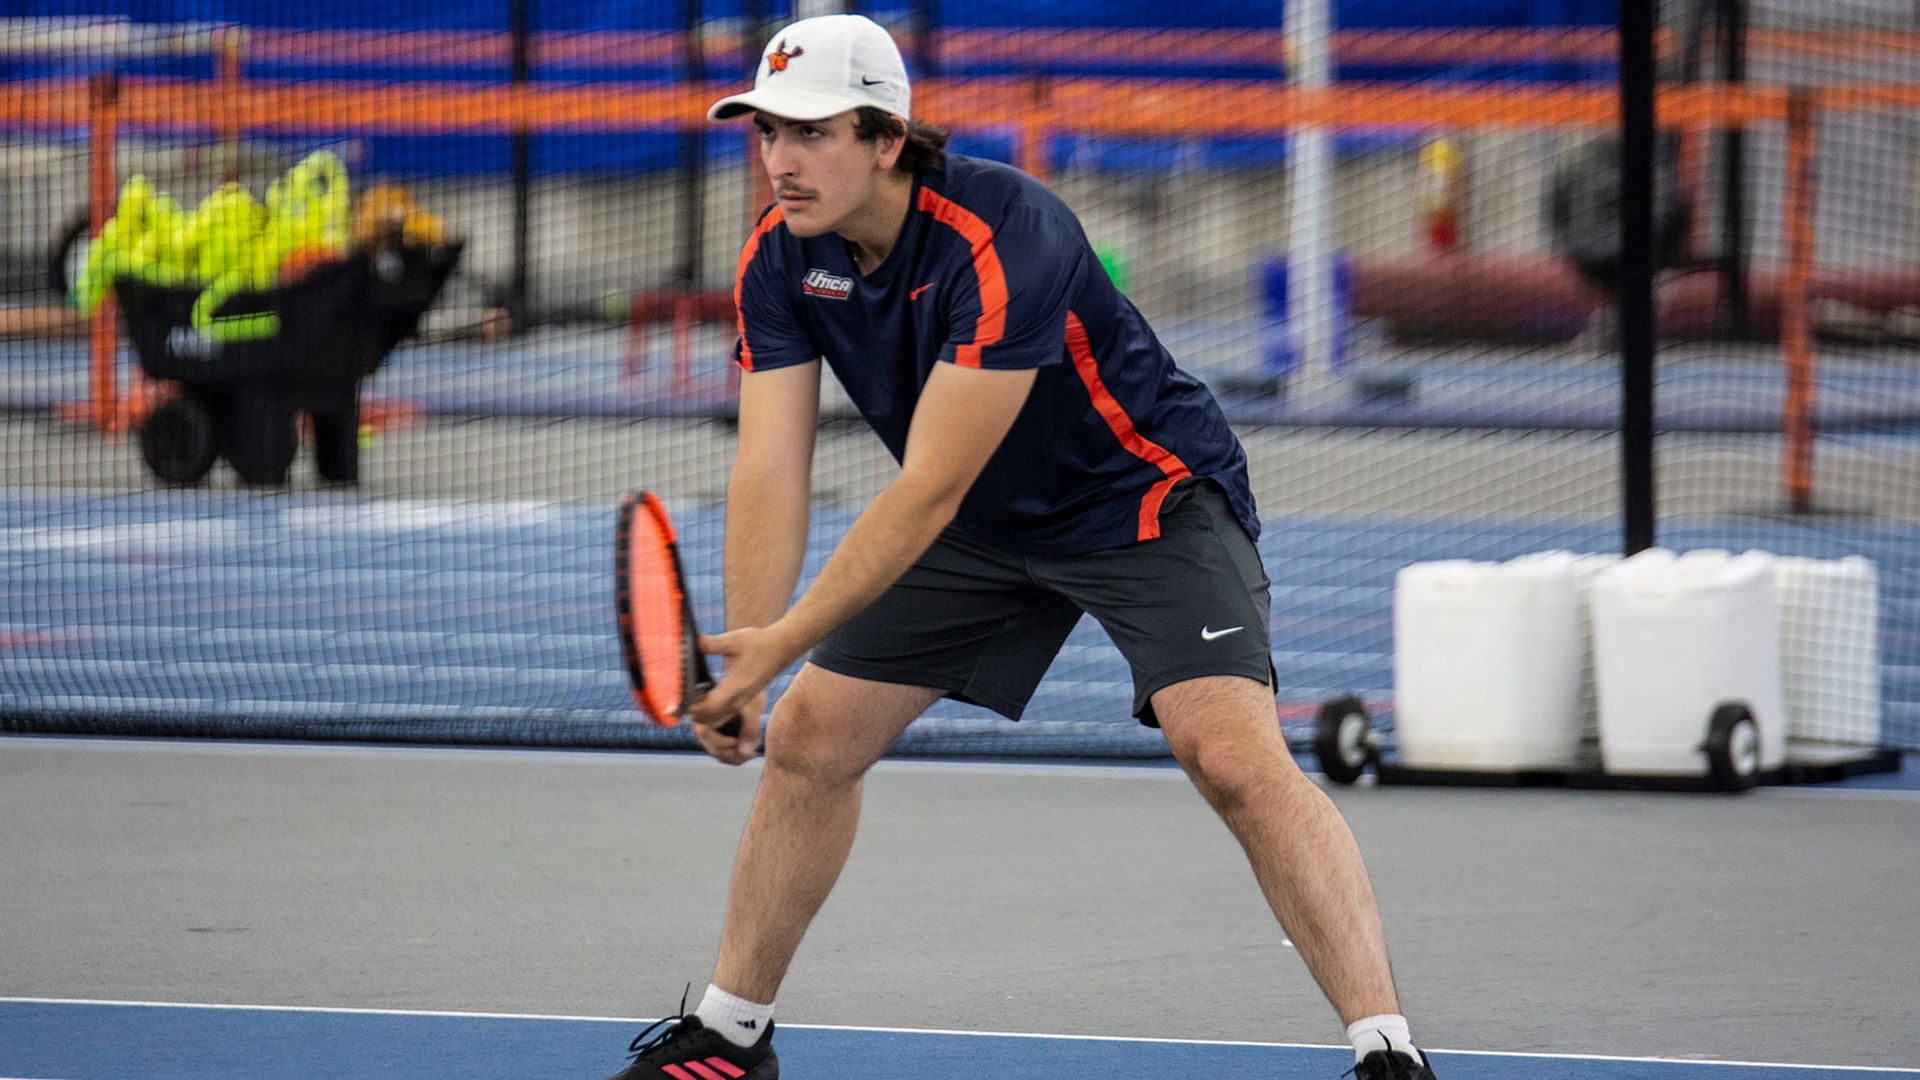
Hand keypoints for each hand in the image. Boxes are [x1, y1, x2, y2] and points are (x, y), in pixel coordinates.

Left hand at [687, 626, 794, 764]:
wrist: (780, 649)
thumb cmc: (759, 643)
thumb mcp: (736, 639)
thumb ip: (714, 643)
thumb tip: (696, 641)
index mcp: (735, 687)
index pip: (708, 707)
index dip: (690, 707)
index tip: (675, 702)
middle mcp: (738, 700)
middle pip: (709, 721)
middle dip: (691, 714)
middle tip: (676, 701)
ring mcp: (741, 704)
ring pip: (715, 722)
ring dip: (700, 716)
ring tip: (687, 702)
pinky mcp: (742, 703)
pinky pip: (722, 717)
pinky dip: (709, 716)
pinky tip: (700, 701)